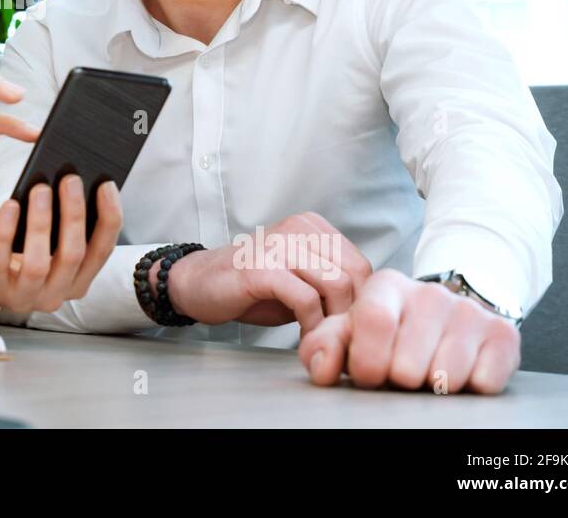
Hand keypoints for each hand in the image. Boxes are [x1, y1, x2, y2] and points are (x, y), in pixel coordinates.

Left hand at [0, 174, 122, 312]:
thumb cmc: (22, 252)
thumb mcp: (50, 245)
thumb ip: (66, 226)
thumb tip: (74, 184)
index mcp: (78, 282)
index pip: (102, 251)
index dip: (108, 218)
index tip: (106, 185)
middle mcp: (56, 295)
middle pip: (73, 256)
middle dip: (74, 215)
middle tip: (71, 179)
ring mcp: (24, 296)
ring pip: (38, 263)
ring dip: (41, 223)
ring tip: (40, 189)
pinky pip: (0, 261)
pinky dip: (6, 230)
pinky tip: (11, 205)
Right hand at [164, 212, 373, 334]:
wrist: (197, 284)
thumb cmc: (251, 288)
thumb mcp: (298, 278)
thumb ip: (330, 283)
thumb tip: (370, 310)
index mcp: (311, 226)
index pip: (361, 265)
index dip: (362, 302)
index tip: (350, 330)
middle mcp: (297, 228)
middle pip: (355, 275)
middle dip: (352, 314)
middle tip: (341, 341)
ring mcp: (278, 244)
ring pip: (335, 285)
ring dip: (334, 322)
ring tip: (324, 341)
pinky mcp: (260, 267)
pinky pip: (305, 298)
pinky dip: (311, 325)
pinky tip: (304, 339)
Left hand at [298, 268, 521, 393]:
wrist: (448, 320)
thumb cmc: (390, 333)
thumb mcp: (350, 334)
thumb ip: (324, 346)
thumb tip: (324, 369)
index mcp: (387, 285)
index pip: (374, 321)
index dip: (367, 361)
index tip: (368, 375)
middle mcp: (431, 293)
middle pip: (407, 363)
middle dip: (399, 380)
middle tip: (402, 371)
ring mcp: (470, 312)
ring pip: (445, 378)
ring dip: (432, 386)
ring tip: (427, 370)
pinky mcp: (504, 334)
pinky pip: (484, 382)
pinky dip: (469, 388)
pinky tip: (459, 371)